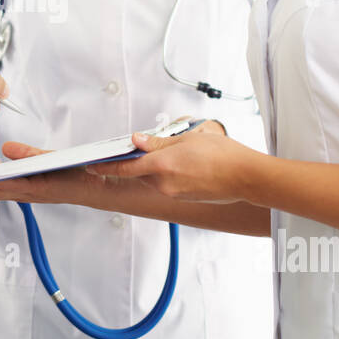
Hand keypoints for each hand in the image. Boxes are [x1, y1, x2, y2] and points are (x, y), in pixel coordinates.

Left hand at [85, 121, 260, 201]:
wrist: (247, 178)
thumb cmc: (223, 155)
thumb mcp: (189, 138)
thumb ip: (159, 142)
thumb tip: (137, 140)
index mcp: (162, 165)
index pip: (125, 168)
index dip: (106, 167)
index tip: (92, 165)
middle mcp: (164, 183)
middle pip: (141, 172)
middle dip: (141, 161)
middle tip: (150, 146)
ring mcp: (174, 193)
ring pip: (155, 178)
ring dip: (158, 167)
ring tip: (180, 154)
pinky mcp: (185, 199)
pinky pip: (169, 185)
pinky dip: (171, 175)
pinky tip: (188, 165)